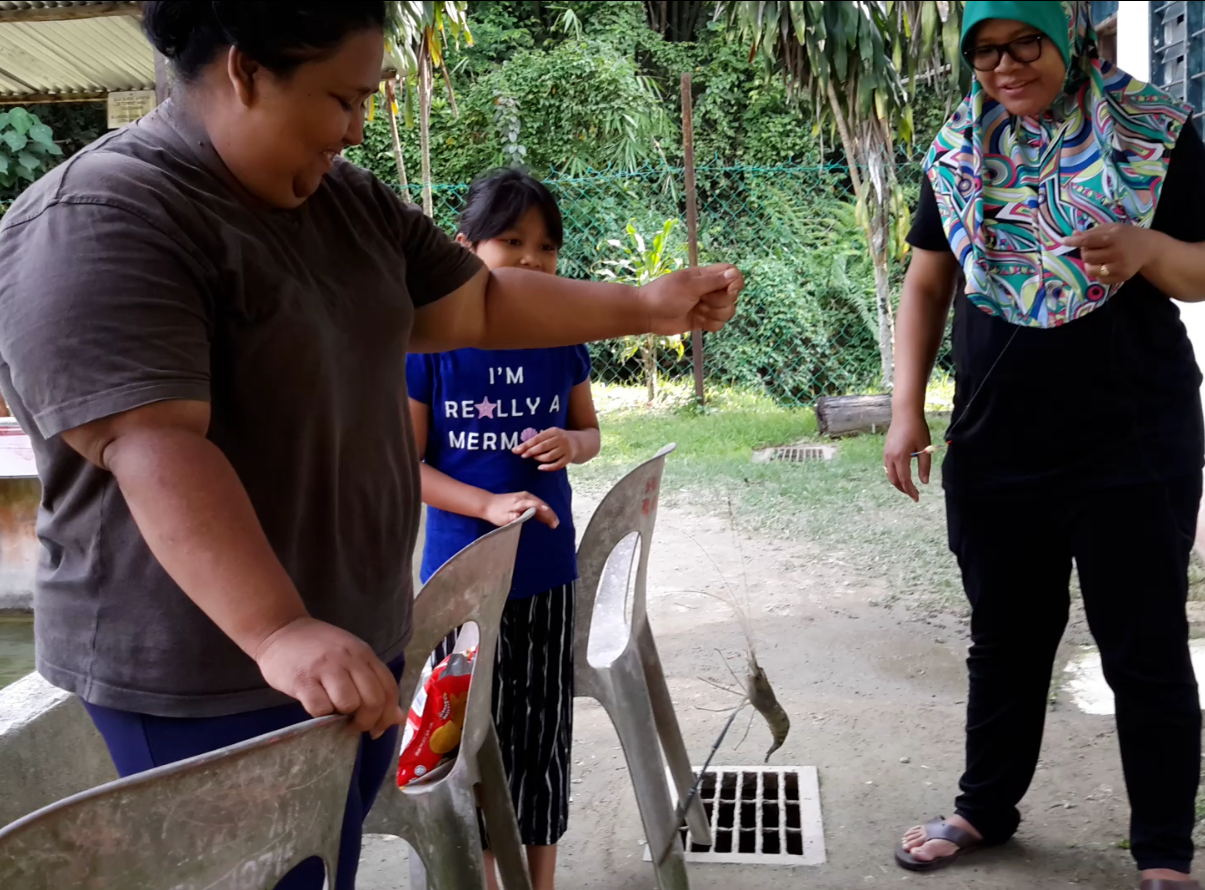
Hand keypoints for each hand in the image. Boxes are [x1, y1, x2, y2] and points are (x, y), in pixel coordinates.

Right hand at [254, 617, 402, 737]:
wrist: (280, 630)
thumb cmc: (318, 649)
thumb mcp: (352, 658)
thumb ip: (374, 684)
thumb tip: (397, 718)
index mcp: (364, 654)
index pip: (389, 689)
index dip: (387, 714)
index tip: (377, 728)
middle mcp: (350, 659)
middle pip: (373, 700)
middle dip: (367, 721)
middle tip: (354, 725)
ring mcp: (326, 668)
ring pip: (349, 704)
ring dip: (343, 717)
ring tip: (333, 713)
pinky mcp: (303, 679)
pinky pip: (320, 707)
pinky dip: (320, 715)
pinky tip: (316, 708)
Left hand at [481, 491, 559, 528]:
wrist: (487, 503)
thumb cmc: (495, 513)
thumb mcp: (503, 518)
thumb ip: (512, 517)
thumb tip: (520, 516)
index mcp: (520, 501)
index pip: (535, 505)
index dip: (544, 511)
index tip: (552, 518)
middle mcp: (524, 496)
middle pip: (541, 504)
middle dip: (549, 514)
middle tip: (556, 524)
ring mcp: (524, 496)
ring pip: (540, 503)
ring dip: (548, 512)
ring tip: (554, 522)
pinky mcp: (523, 497)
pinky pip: (536, 503)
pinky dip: (542, 510)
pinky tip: (545, 517)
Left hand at [513, 427, 574, 470]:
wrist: (578, 443)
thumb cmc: (558, 439)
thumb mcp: (550, 434)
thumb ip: (538, 439)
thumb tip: (520, 448)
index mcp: (554, 431)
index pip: (538, 438)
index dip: (527, 444)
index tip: (517, 450)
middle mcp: (560, 439)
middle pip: (543, 447)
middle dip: (531, 452)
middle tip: (523, 456)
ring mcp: (565, 449)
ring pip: (549, 456)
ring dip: (539, 459)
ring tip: (535, 458)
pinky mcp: (568, 459)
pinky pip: (557, 465)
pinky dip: (547, 467)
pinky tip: (540, 467)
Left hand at [639, 264, 743, 334]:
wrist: (647, 314)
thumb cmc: (664, 294)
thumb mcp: (689, 285)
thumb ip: (712, 281)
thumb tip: (734, 275)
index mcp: (706, 276)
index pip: (733, 274)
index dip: (736, 283)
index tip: (729, 290)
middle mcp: (709, 289)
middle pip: (732, 296)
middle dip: (720, 302)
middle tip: (701, 301)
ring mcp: (706, 306)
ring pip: (727, 312)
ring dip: (714, 314)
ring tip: (697, 311)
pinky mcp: (702, 321)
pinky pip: (719, 325)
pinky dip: (710, 325)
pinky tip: (697, 321)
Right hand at [883, 411, 930, 502]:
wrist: (904, 413)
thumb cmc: (917, 428)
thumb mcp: (925, 447)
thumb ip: (925, 465)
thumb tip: (924, 482)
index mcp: (901, 457)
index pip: (905, 480)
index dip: (910, 490)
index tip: (917, 498)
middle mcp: (890, 457)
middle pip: (894, 480)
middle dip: (903, 489)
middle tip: (913, 494)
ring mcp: (886, 454)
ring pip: (889, 474)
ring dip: (898, 483)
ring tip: (907, 486)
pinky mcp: (886, 450)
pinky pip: (888, 467)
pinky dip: (894, 475)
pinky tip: (901, 474)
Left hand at [1060, 224, 1159, 285]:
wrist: (1149, 248)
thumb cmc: (1127, 235)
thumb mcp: (1112, 228)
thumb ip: (1093, 232)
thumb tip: (1073, 235)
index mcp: (1114, 237)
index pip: (1089, 240)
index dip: (1074, 241)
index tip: (1063, 241)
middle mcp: (1117, 252)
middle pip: (1087, 256)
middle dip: (1085, 252)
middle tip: (1092, 249)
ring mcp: (1119, 266)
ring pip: (1090, 270)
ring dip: (1089, 264)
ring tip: (1097, 259)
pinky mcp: (1121, 277)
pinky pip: (1099, 279)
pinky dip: (1097, 273)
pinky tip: (1104, 266)